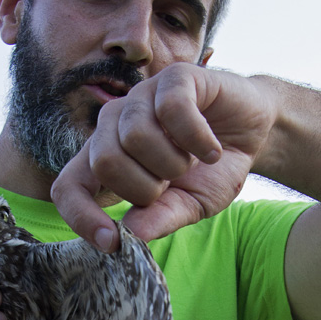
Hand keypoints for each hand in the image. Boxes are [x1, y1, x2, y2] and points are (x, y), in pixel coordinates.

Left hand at [51, 65, 277, 248]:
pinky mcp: (173, 78)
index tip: (112, 242)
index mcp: (107, 157)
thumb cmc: (212, 170)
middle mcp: (114, 123)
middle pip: (104, 162)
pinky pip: (171, 110)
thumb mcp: (189, 205)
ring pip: (135, 137)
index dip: (80, 216)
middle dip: (145, 187)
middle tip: (172, 183)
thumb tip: (130, 236)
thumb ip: (159, 218)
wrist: (252, 133)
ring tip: (193, 162)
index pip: (68, 186)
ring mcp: (141, 96)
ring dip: (174, 163)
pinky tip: (212, 149)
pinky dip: (198, 140)